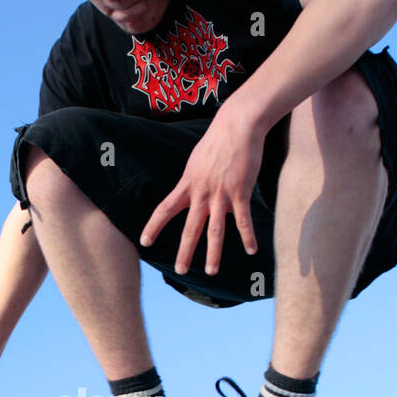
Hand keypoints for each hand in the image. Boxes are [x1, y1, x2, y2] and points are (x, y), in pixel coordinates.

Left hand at [139, 106, 264, 274]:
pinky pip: (243, 221)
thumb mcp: (197, 161)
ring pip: (215, 231)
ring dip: (213, 254)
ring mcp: (221, 194)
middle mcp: (201, 193)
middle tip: (180, 270)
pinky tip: (251, 251)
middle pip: (190, 228)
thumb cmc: (218, 140)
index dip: (154, 226)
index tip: (144, 242)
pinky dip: (248, 237)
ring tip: (211, 271)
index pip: (165, 209)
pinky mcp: (240, 192)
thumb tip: (198, 194)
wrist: (238, 125)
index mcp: (188, 184)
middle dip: (184, 252)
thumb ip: (196, 181)